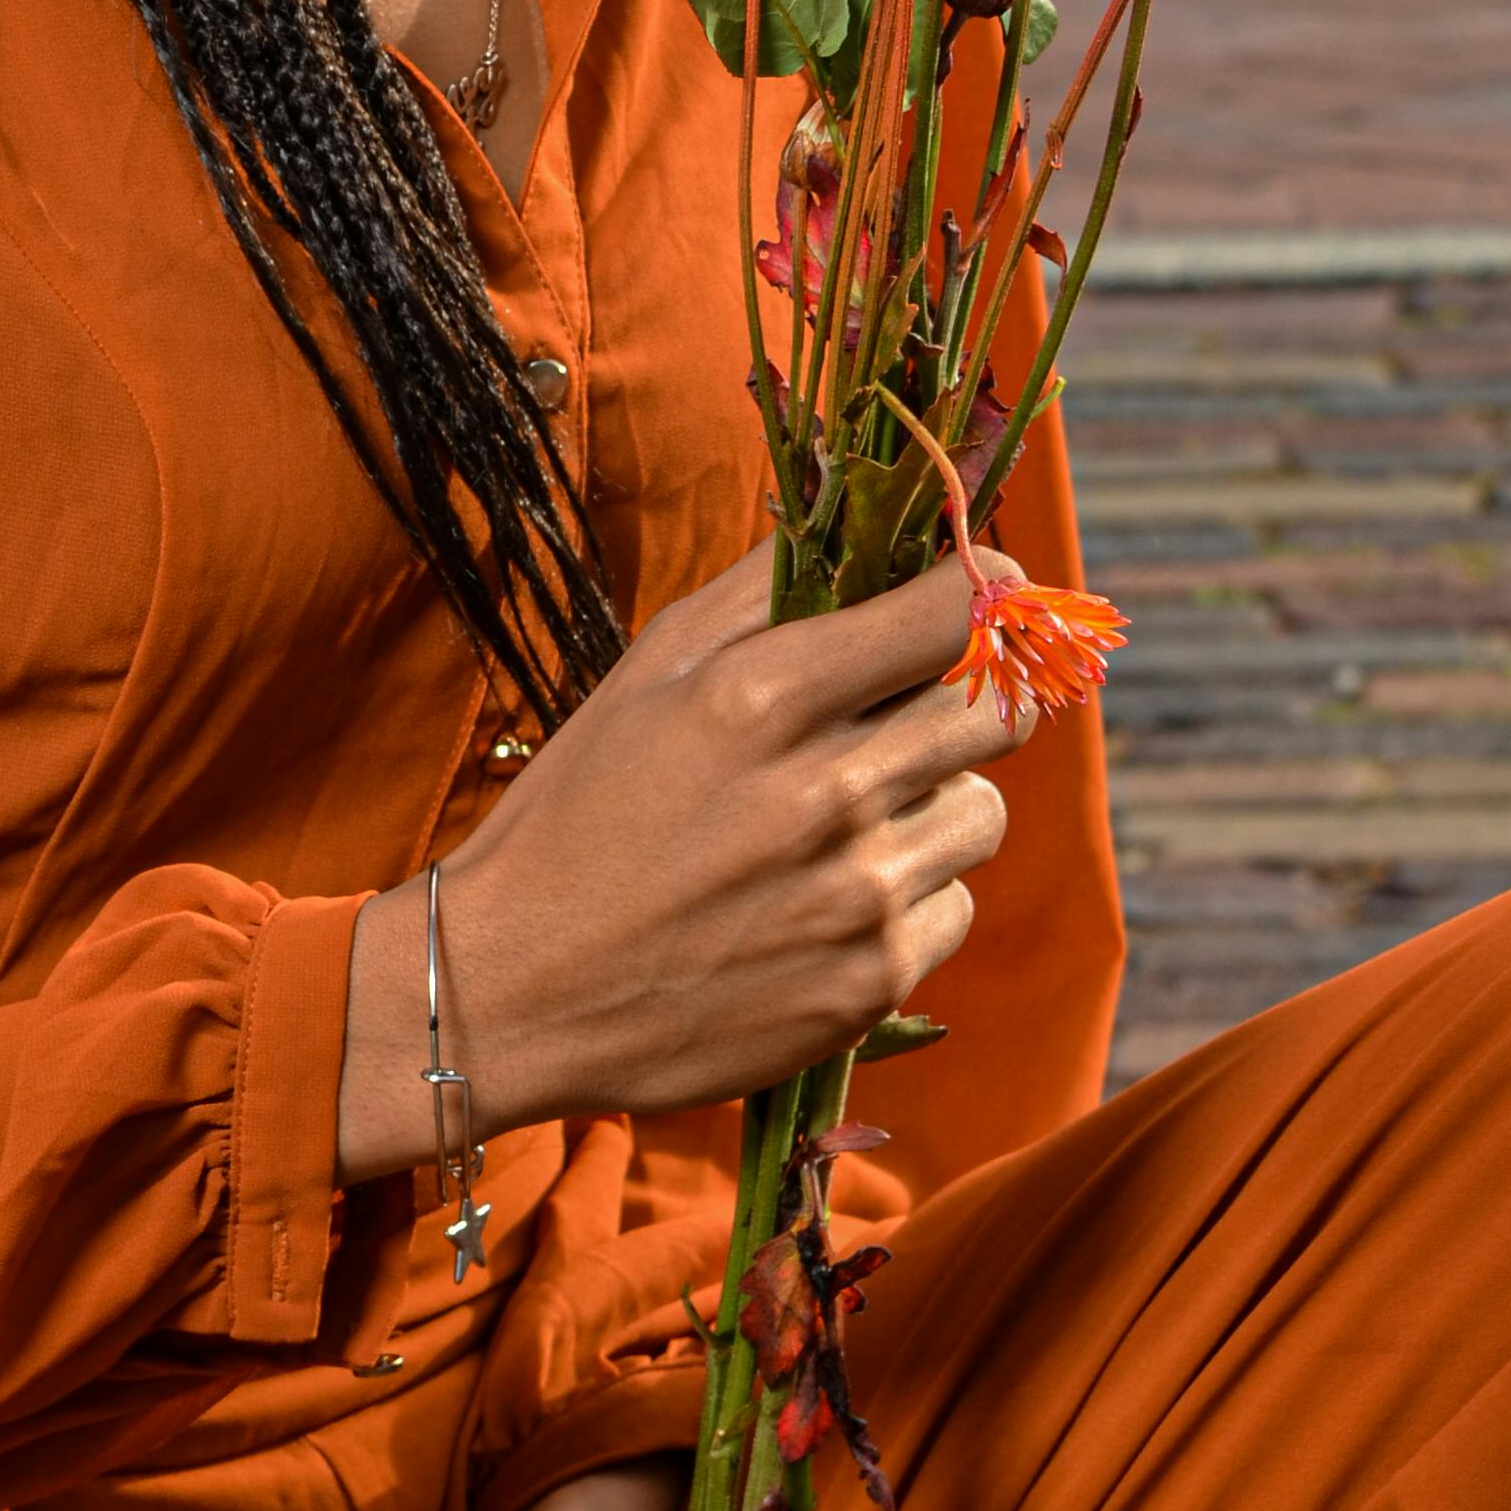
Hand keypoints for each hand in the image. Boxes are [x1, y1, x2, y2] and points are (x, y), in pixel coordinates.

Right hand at [340, 541, 1033, 1176]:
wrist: (515, 990)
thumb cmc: (581, 808)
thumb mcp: (651, 669)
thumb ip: (764, 588)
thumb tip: (869, 520)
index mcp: (762, 695)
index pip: (953, 612)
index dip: (991, 592)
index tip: (987, 594)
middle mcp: (824, 793)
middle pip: (995, 713)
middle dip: (967, 699)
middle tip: (912, 712)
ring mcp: (853, 897)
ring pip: (983, 814)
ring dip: (935, 805)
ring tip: (845, 822)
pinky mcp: (866, 985)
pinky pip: (951, 909)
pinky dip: (907, 900)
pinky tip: (823, 903)